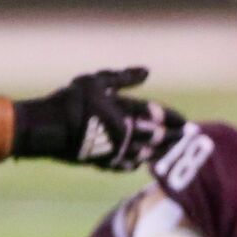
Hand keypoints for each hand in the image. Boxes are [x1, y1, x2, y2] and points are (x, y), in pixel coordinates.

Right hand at [13, 67, 187, 170]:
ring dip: (161, 152)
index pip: (156, 115)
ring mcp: (113, 149)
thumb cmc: (70, 100)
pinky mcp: (101, 162)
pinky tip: (143, 161)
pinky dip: (136, 162)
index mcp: (125, 111)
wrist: (45, 128)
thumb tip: (147, 71)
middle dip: (175, 137)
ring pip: (145, 153)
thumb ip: (123, 78)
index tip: (188, 123)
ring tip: (175, 152)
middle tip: (191, 138)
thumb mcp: (97, 82)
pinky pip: (125, 165)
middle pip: (156, 136)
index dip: (173, 119)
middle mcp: (124, 133)